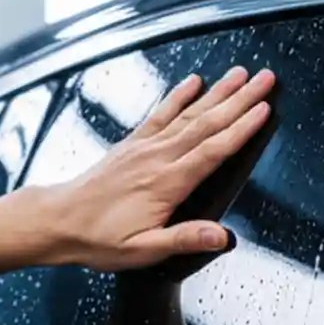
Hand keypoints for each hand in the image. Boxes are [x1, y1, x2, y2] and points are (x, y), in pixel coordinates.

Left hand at [48, 66, 274, 270]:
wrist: (57, 222)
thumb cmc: (98, 239)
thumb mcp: (143, 250)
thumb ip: (185, 239)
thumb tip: (222, 236)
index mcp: (166, 184)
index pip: (213, 151)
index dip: (242, 129)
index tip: (265, 109)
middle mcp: (157, 158)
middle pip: (207, 123)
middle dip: (240, 99)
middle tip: (266, 79)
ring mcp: (144, 147)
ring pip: (189, 113)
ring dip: (218, 92)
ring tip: (241, 74)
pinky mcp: (132, 144)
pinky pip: (161, 113)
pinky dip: (179, 95)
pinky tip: (194, 82)